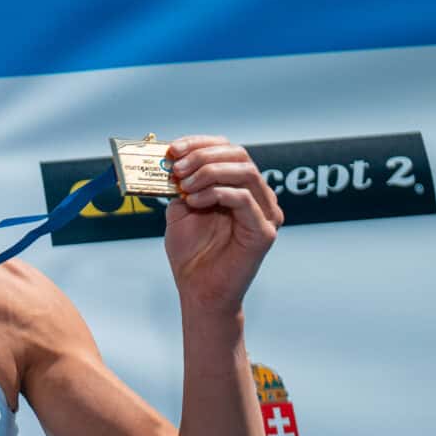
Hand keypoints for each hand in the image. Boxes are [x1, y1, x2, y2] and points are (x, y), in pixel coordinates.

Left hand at [162, 135, 282, 317]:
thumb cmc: (192, 255)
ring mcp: (265, 212)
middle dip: (202, 156)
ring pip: (245, 171)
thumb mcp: (179, 211)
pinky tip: (194, 202)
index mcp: (238, 187)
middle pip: (238, 154)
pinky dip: (216, 193)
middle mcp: (257, 196)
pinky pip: (244, 199)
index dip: (199, 144)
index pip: (227, 150)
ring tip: (184, 186)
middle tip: (176, 168)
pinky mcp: (264, 231)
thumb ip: (180, 186)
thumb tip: (170, 161)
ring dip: (209, 172)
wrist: (198, 292)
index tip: (172, 149)